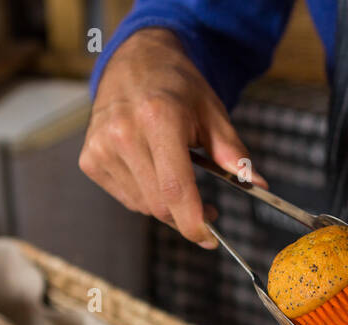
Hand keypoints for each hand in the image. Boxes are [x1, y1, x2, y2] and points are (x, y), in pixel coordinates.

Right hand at [79, 28, 266, 248]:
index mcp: (158, 118)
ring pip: (143, 206)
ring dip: (165, 204)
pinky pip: (126, 198)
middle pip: (160, 205)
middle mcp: (123, 134)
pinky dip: (145, 195)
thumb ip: (233, 151)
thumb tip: (257, 182)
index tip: (209, 237)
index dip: (194, 222)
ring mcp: (102, 148)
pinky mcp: (90, 160)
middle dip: (186, 215)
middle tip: (207, 209)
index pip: (175, 189)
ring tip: (174, 174)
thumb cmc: (176, 87)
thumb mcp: (212, 112)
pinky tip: (150, 170)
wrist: (133, 62)